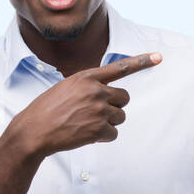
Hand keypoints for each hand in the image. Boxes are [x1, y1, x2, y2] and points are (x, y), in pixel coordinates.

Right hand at [6, 52, 162, 158]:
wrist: (34, 131)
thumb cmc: (47, 110)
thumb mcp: (66, 88)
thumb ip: (88, 87)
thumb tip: (108, 97)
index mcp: (87, 77)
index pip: (120, 67)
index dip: (142, 61)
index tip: (159, 57)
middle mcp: (96, 90)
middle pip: (124, 98)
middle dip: (115, 106)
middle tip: (96, 113)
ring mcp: (98, 110)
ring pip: (120, 116)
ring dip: (109, 122)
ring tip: (87, 124)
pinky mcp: (99, 128)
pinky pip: (114, 133)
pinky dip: (103, 136)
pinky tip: (86, 135)